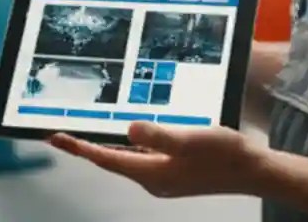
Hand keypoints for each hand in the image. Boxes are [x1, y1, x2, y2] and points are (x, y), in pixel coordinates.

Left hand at [49, 122, 267, 198]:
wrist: (252, 170)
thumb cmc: (223, 155)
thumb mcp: (190, 140)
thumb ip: (159, 135)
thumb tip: (128, 128)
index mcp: (152, 173)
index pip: (105, 159)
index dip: (79, 147)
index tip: (55, 137)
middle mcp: (153, 178)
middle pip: (111, 160)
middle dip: (87, 147)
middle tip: (63, 132)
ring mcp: (164, 176)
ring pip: (127, 158)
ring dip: (106, 145)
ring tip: (86, 130)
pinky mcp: (175, 170)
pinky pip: (143, 156)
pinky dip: (129, 144)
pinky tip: (130, 131)